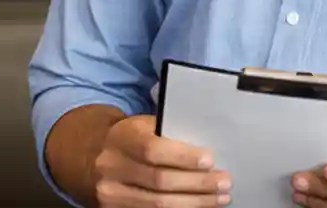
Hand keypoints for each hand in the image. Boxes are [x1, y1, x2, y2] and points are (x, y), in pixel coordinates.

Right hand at [92, 115, 232, 207]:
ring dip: (195, 202)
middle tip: (224, 182)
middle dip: (197, 183)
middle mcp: (111, 166)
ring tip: (219, 198)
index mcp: (122, 138)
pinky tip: (200, 206)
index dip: (183, 157)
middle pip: (159, 180)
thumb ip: (172, 135)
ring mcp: (110, 192)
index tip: (210, 160)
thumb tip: (210, 153)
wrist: (102, 155)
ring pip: (157, 203)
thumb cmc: (137, 138)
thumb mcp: (149, 126)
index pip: (153, 149)